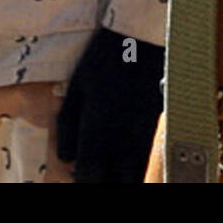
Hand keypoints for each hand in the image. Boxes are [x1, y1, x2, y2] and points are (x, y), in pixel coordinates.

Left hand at [56, 28, 163, 182]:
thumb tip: (66, 159)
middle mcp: (123, 141)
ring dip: (121, 177)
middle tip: (94, 172)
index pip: (89, 177)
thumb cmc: (102, 59)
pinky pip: (146, 161)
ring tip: (109, 167)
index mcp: (99, 131)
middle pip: (116, 184)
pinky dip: (136, 167)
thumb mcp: (77, 87)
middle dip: (103, 182)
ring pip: (135, 177)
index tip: (77, 174)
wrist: (141, 38)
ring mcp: (143, 137)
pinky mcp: (156, 129)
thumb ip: (68, 126)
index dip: (82, 181)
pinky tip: (125, 157)